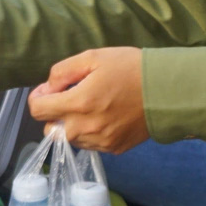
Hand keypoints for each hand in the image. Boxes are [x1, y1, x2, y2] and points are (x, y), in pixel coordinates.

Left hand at [28, 47, 151, 153]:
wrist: (167, 90)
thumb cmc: (131, 68)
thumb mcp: (93, 57)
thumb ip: (62, 72)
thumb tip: (47, 88)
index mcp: (79, 103)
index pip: (38, 111)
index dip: (38, 98)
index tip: (48, 91)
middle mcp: (86, 127)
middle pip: (50, 130)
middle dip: (54, 114)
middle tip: (70, 97)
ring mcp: (101, 141)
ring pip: (69, 139)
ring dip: (71, 125)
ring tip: (91, 106)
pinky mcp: (114, 148)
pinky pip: (90, 144)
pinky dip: (89, 133)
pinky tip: (104, 116)